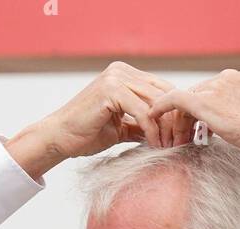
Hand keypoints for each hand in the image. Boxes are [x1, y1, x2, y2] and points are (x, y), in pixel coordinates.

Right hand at [6, 61, 192, 178]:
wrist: (58, 138)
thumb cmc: (85, 134)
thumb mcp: (122, 127)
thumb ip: (142, 124)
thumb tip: (167, 132)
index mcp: (124, 75)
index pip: (161, 89)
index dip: (173, 112)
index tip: (181, 134)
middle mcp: (121, 71)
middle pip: (162, 93)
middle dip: (173, 119)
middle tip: (181, 142)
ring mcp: (115, 78)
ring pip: (155, 102)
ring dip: (165, 127)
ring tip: (169, 146)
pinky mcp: (111, 90)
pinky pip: (142, 111)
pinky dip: (152, 129)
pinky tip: (155, 144)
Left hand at [147, 70, 239, 157]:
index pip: (214, 92)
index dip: (204, 112)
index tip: (201, 130)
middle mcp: (229, 78)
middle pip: (198, 95)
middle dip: (189, 118)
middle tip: (184, 139)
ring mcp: (215, 87)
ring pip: (187, 100)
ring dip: (179, 120)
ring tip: (176, 140)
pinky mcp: (204, 100)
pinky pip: (174, 99)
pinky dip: (161, 107)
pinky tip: (151, 116)